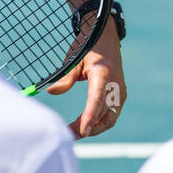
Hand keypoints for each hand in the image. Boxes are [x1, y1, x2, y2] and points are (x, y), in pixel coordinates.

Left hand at [46, 19, 125, 138]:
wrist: (108, 38)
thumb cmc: (89, 47)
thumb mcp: (74, 59)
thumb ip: (65, 77)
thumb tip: (51, 92)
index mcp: (103, 73)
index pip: (97, 99)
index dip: (90, 116)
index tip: (82, 131)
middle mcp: (115, 84)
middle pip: (103, 113)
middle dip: (87, 128)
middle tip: (67, 134)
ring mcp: (120, 91)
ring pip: (110, 118)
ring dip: (94, 129)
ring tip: (74, 133)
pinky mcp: (120, 95)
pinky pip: (112, 115)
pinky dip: (100, 123)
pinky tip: (86, 125)